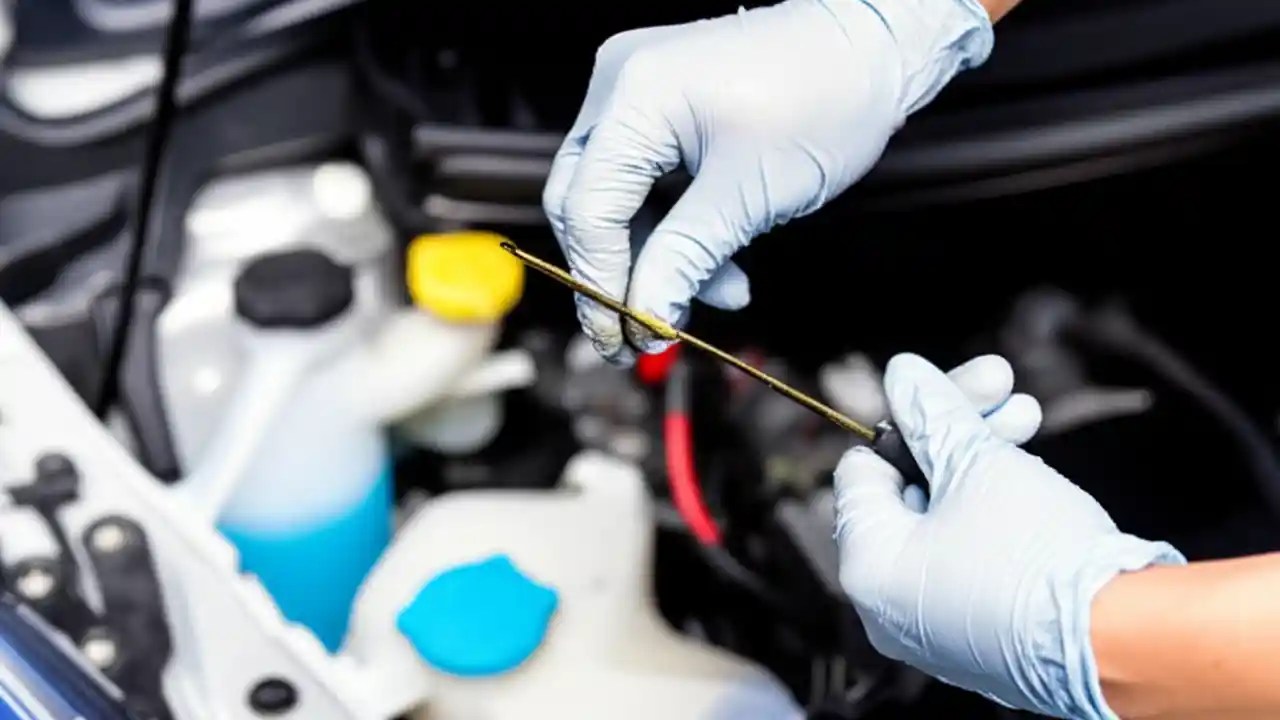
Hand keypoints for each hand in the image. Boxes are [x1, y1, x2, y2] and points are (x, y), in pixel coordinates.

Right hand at [543, 0, 994, 362]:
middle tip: (644, 335)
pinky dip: (677, 226)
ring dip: (660, 257)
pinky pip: (644, 180)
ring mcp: (636, 91)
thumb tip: (646, 318)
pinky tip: (721, 267)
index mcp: (634, 97)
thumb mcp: (751, 195)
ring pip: (615, 198)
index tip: (626, 337)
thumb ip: (687, 258)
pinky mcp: (659, 104)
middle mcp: (618, 85)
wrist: (873, 48)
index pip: (588, 208)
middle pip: (585, 203)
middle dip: (619, 274)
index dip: (602, 282)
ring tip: (722, 296)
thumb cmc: (825, 101)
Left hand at [834, 353, 1184, 718]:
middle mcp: (888, 608)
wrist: (1122, 640)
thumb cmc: (1038, 554)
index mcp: (868, 567)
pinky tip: (1032, 480)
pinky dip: (994, 519)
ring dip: (982, 464)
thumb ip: (932, 413)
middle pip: (907, 490)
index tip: (946, 393)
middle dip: (955, 433)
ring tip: (1027, 420)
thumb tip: (903, 375)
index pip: (861, 470)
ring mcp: (935, 630)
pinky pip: (970, 563)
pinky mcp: (981, 641)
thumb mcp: (977, 462)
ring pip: (944, 522)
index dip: (906, 422)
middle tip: (1003, 391)